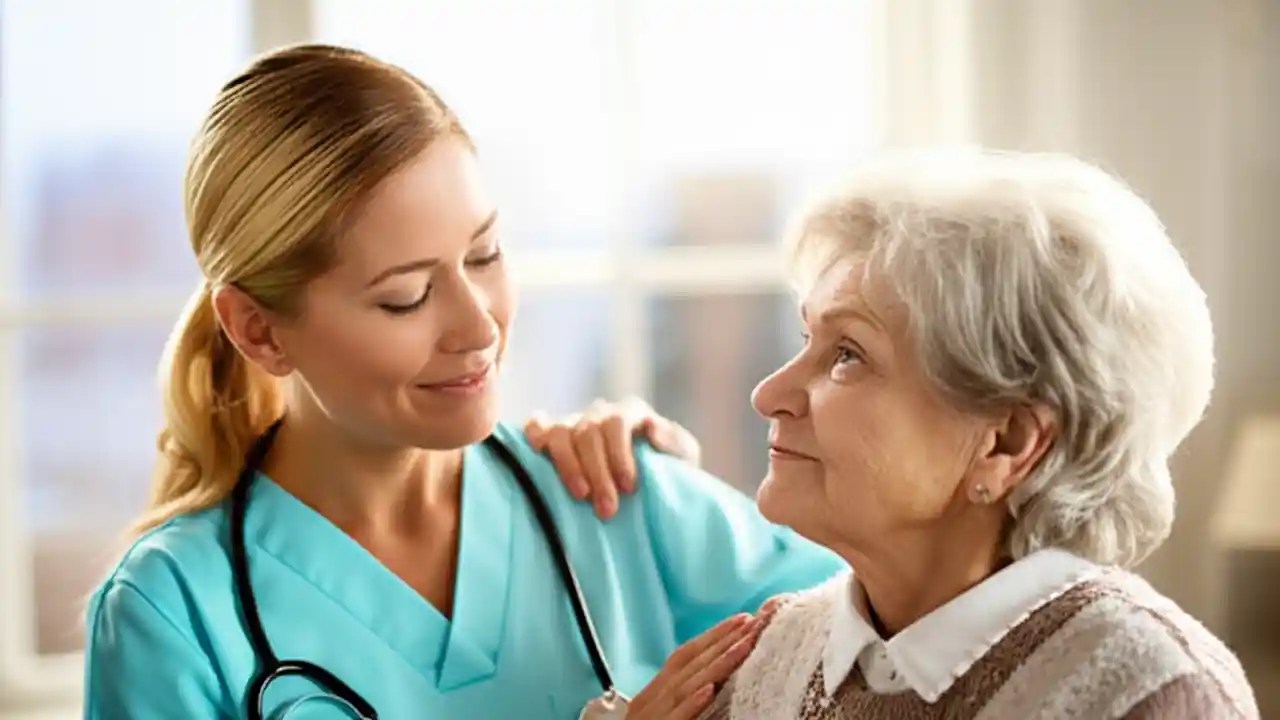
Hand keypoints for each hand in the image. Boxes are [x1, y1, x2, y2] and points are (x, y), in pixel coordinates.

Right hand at [524, 397, 701, 518]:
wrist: (653, 488)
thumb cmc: (668, 472)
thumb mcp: (683, 457)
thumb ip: (673, 441)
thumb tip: (651, 428)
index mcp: (630, 412)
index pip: (616, 423)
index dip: (619, 455)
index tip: (629, 488)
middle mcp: (599, 413)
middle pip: (587, 433)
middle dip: (598, 473)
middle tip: (608, 510)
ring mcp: (573, 423)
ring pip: (559, 434)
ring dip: (569, 467)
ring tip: (581, 497)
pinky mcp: (552, 436)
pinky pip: (535, 428)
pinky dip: (534, 439)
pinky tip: (539, 461)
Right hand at [626, 611, 765, 719]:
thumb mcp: (659, 712)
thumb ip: (680, 696)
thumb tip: (711, 681)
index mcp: (656, 691)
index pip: (687, 655)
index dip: (713, 635)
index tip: (743, 619)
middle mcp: (653, 698)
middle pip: (691, 663)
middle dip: (723, 640)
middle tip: (753, 621)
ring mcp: (653, 715)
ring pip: (688, 684)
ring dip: (717, 663)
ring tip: (744, 644)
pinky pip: (676, 718)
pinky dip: (692, 702)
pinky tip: (710, 689)